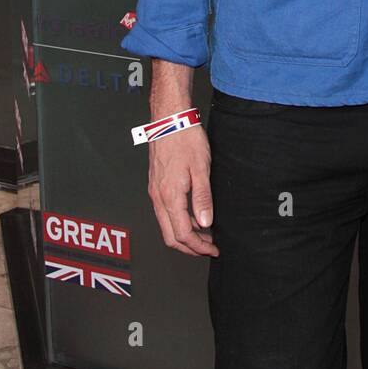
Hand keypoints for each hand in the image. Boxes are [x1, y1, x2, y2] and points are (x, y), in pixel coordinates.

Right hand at [148, 125, 219, 257]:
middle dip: (189, 247)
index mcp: (169, 196)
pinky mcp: (156, 184)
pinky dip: (178, 220)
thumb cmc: (185, 139)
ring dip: (184, 234)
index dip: (198, 247)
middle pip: (169, 235)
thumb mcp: (201, 168)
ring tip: (205, 233)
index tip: (213, 249)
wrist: (169, 119)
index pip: (182, 234)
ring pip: (166, 224)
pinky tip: (193, 215)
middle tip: (208, 248)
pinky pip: (164, 212)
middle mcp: (158, 196)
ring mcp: (155, 191)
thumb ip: (202, 198)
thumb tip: (205, 223)